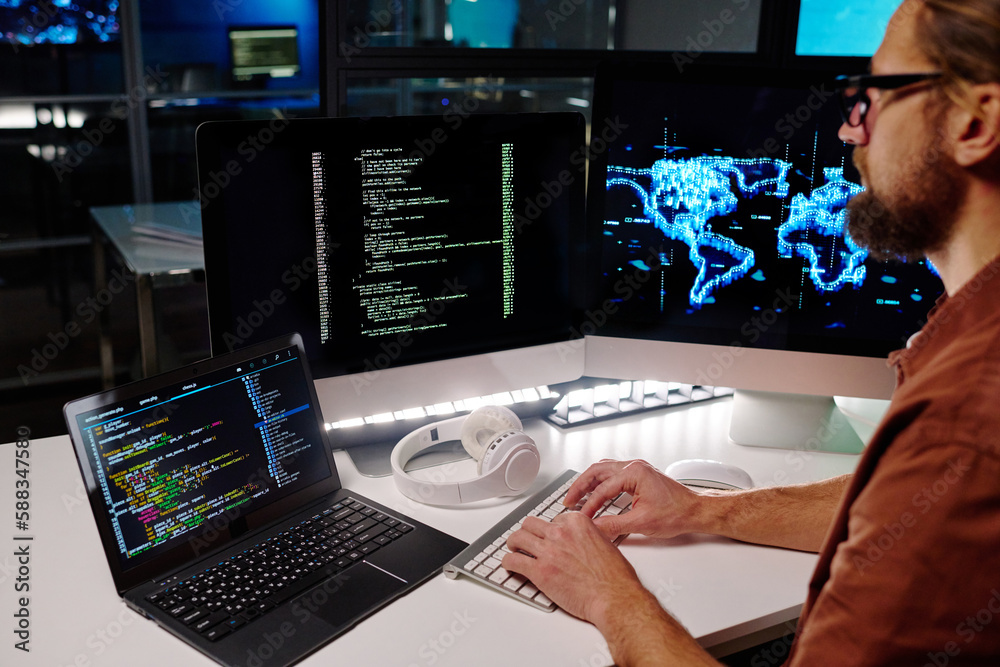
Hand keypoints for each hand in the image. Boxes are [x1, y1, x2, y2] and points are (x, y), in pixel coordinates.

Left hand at [501, 512, 647, 625]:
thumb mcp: (605, 543)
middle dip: (527, 532)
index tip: (546, 536)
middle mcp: (560, 532)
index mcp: (577, 523)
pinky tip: (510, 565)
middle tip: (525, 539)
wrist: (614, 597)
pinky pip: (514, 561)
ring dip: (513, 543)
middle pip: (531, 524)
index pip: (552, 519)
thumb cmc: (615, 577)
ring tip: (514, 549)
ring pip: (518, 538)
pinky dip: (508, 562)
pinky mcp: (539, 571)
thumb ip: (587, 537)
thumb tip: (579, 542)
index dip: (548, 530)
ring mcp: (548, 550)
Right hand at [564, 459, 705, 539]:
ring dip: (589, 482)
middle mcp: (634, 466)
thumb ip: (614, 525)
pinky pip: (613, 474)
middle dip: (581, 485)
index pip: (603, 488)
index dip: (589, 504)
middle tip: (568, 500)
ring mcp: (637, 469)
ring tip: (577, 495)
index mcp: (634, 473)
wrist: (696, 511)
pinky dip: (601, 483)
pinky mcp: (639, 475)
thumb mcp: (642, 522)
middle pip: (597, 470)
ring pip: (604, 469)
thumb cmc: (677, 513)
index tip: (581, 516)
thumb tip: (595, 528)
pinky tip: (595, 493)